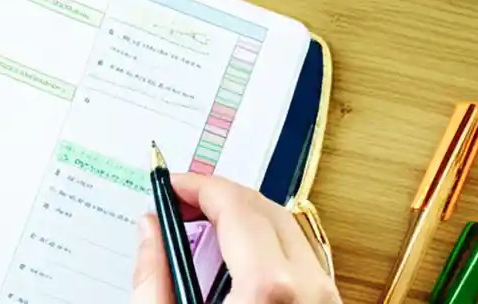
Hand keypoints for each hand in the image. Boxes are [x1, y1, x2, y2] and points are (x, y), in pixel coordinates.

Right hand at [131, 174, 339, 303]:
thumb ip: (155, 279)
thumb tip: (150, 231)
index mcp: (268, 287)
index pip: (235, 206)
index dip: (198, 186)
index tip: (173, 185)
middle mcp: (308, 288)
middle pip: (266, 210)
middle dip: (222, 198)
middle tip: (183, 203)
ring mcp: (327, 300)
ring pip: (290, 231)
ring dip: (248, 220)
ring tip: (207, 229)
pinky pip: (303, 261)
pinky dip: (270, 247)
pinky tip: (239, 259)